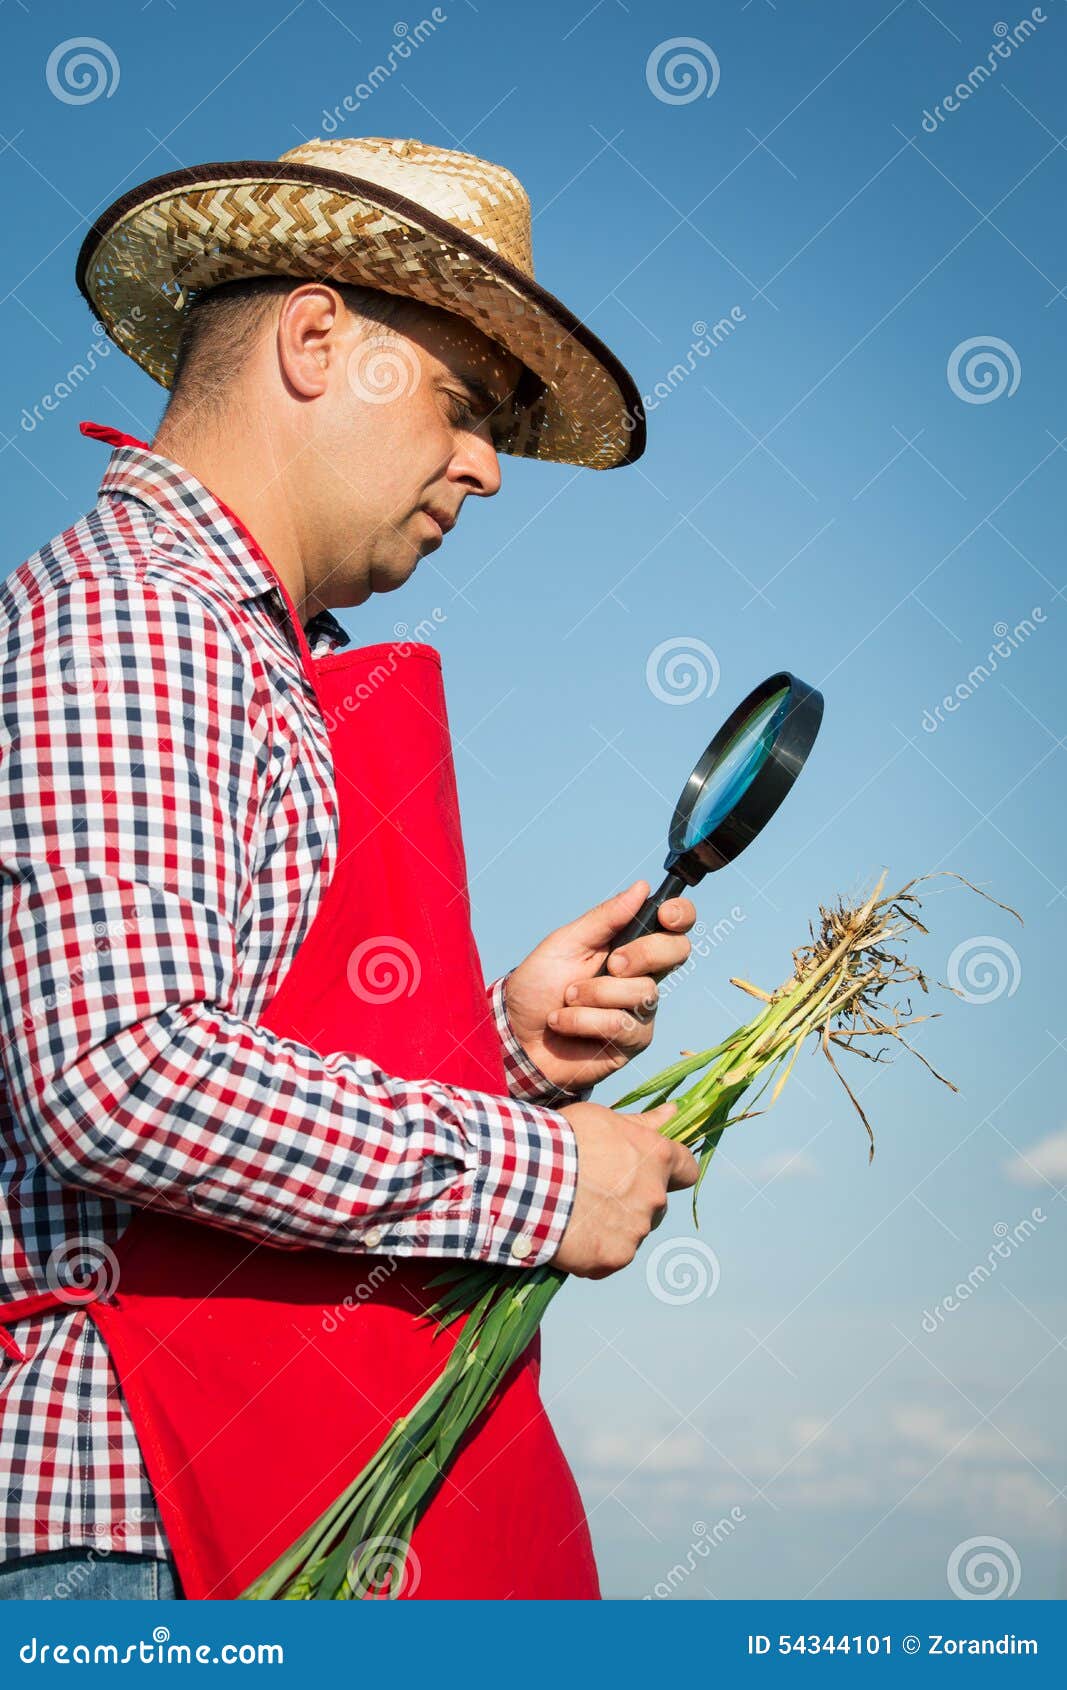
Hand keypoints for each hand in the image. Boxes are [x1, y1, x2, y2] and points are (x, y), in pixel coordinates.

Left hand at [504, 880, 696, 1093]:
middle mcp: (641, 975)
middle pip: (676, 952)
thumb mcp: (565, 944)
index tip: (664, 915)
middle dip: (643, 953)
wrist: (515, 1035)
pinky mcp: (632, 1041)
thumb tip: (641, 887)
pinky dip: (583, 1020)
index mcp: (628, 945)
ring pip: (643, 991)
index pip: (673, 925)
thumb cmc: (538, 987)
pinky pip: (622, 1024)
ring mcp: (640, 1010)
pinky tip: (562, 1022)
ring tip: (567, 998)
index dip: (681, 914)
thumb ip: (604, 918)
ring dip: (595, 993)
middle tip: (611, 964)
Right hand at [549, 1100, 698, 1277]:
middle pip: (656, 1203)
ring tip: (575, 1211)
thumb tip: (675, 1111)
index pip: (687, 1170)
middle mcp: (655, 1197)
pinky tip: (570, 1233)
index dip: (672, 1171)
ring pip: (632, 1230)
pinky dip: (594, 1248)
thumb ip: (643, 1123)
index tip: (652, 1171)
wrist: (526, 1177)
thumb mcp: (603, 1119)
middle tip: (596, 1191)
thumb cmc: (563, 1139)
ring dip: (613, 1224)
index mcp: (657, 1158)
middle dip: (634, 1199)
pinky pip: (610, 1255)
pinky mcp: (615, 1257)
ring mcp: (636, 1231)